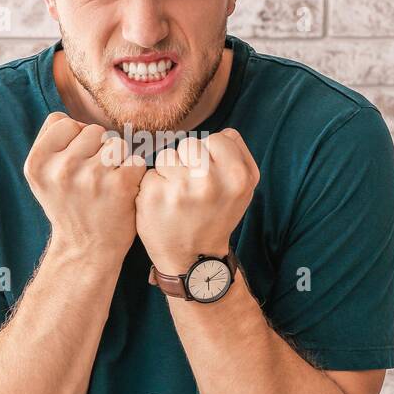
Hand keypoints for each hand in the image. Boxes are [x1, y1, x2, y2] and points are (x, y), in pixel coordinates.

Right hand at [22, 112, 147, 261]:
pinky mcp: (120, 186)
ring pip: (115, 142)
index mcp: (36, 163)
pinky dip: (134, 174)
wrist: (86, 249)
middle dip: (97, 149)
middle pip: (92, 129)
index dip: (72, 138)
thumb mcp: (42, 178)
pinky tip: (123, 191)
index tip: (74, 161)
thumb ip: (51, 144)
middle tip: (92, 178)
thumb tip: (75, 118)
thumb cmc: (68, 206)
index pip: (61, 121)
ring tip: (106, 184)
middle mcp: (61, 169)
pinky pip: (135, 159)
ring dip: (116, 160)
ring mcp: (91, 177)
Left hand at [135, 128, 258, 274]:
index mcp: (237, 178)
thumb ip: (237, 155)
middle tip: (192, 189)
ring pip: (168, 155)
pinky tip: (163, 204)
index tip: (210, 175)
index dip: (211, 154)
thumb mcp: (243, 190)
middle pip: (190, 144)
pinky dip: (154, 186)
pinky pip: (150, 172)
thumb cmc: (217, 216)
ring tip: (178, 196)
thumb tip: (222, 133)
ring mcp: (180, 189)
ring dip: (169, 172)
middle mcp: (210, 183)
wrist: (193, 259)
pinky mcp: (153, 195)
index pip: (218, 138)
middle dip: (188, 161)